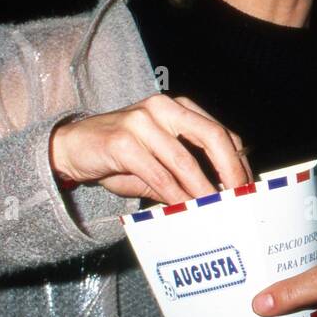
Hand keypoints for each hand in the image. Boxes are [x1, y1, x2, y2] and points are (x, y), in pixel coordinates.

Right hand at [50, 94, 251, 203]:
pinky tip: (183, 209)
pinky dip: (173, 195)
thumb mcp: (157, 158)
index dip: (238, 161)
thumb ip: (187, 170)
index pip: (220, 132)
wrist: (70, 146)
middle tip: (239, 197)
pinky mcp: (122, 142)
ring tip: (213, 210)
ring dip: (202, 190)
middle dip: (230, 170)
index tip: (247, 187)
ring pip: (184, 160)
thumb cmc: (117, 154)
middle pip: (212, 136)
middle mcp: (162, 108)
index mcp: (177, 107)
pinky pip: (157, 174)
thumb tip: (220, 193)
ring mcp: (141, 122)